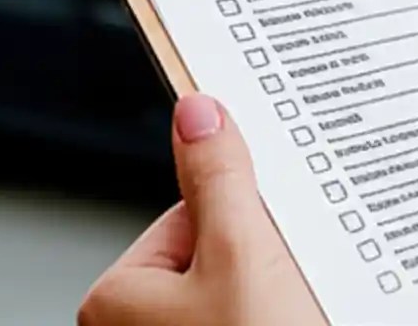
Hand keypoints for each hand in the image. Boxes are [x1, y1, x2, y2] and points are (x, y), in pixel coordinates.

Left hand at [79, 94, 315, 325]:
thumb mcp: (241, 255)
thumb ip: (220, 178)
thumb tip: (198, 114)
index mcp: (116, 298)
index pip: (190, 214)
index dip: (241, 220)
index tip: (274, 228)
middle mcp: (136, 325)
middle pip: (220, 254)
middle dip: (264, 263)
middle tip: (289, 287)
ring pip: (243, 289)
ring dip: (280, 292)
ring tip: (299, 310)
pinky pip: (252, 314)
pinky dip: (280, 313)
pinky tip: (302, 317)